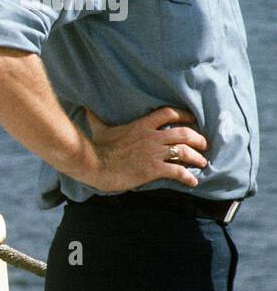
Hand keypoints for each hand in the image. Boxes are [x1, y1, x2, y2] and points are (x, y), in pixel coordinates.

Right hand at [83, 106, 208, 192]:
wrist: (95, 164)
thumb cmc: (97, 147)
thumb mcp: (99, 129)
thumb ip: (96, 118)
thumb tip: (87, 109)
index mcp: (142, 125)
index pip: (169, 114)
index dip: (184, 115)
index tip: (192, 120)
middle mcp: (153, 137)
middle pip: (184, 133)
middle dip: (198, 138)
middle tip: (203, 144)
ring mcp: (154, 153)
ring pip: (185, 152)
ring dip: (197, 157)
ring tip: (202, 162)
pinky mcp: (154, 169)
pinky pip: (178, 172)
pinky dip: (188, 177)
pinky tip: (193, 182)